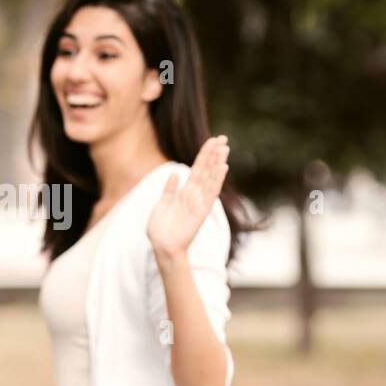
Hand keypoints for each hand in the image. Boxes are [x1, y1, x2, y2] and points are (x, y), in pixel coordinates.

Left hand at [146, 135, 229, 267]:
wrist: (162, 248)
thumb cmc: (160, 230)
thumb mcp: (161, 205)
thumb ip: (169, 189)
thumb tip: (174, 173)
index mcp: (184, 193)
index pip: (197, 169)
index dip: (204, 155)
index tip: (212, 141)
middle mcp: (194, 195)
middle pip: (206, 170)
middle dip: (214, 154)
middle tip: (223, 138)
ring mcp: (199, 202)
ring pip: (211, 178)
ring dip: (218, 163)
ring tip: (225, 147)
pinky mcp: (201, 211)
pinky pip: (211, 192)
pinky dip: (217, 179)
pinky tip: (223, 167)